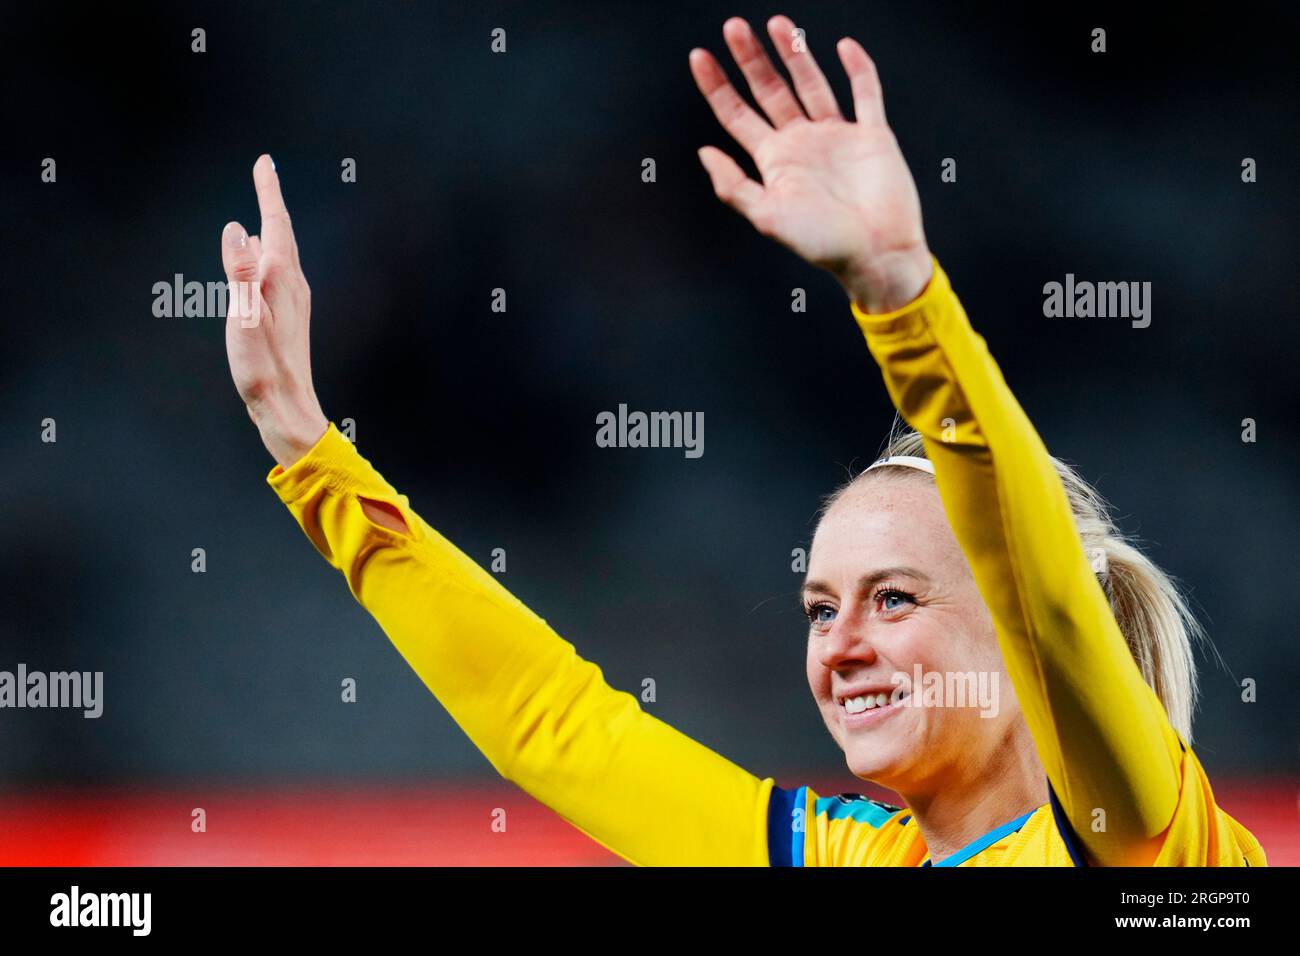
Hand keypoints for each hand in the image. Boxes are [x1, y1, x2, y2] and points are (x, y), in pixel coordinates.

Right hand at [221, 155, 327, 468]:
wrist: (287, 407)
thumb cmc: (263, 368)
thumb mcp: (245, 317)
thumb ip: (241, 271)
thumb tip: (238, 228)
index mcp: (282, 279)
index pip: (275, 223)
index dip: (268, 191)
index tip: (265, 162)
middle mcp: (292, 285)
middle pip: (282, 233)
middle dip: (271, 201)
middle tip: (264, 172)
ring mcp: (292, 301)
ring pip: (280, 252)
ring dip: (270, 226)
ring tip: (262, 209)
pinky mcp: (286, 317)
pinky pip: (276, 271)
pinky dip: (267, 253)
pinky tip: (260, 259)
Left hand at [690, 16, 932, 312]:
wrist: (877, 254)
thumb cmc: (823, 244)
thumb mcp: (768, 217)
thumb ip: (734, 186)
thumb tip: (703, 152)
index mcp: (775, 161)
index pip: (738, 115)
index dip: (717, 87)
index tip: (698, 56)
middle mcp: (802, 143)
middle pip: (770, 91)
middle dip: (750, 59)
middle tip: (733, 26)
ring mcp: (837, 136)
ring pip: (811, 84)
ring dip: (795, 54)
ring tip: (777, 24)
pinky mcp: (872, 135)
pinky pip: (865, 93)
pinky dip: (857, 69)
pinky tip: (843, 47)